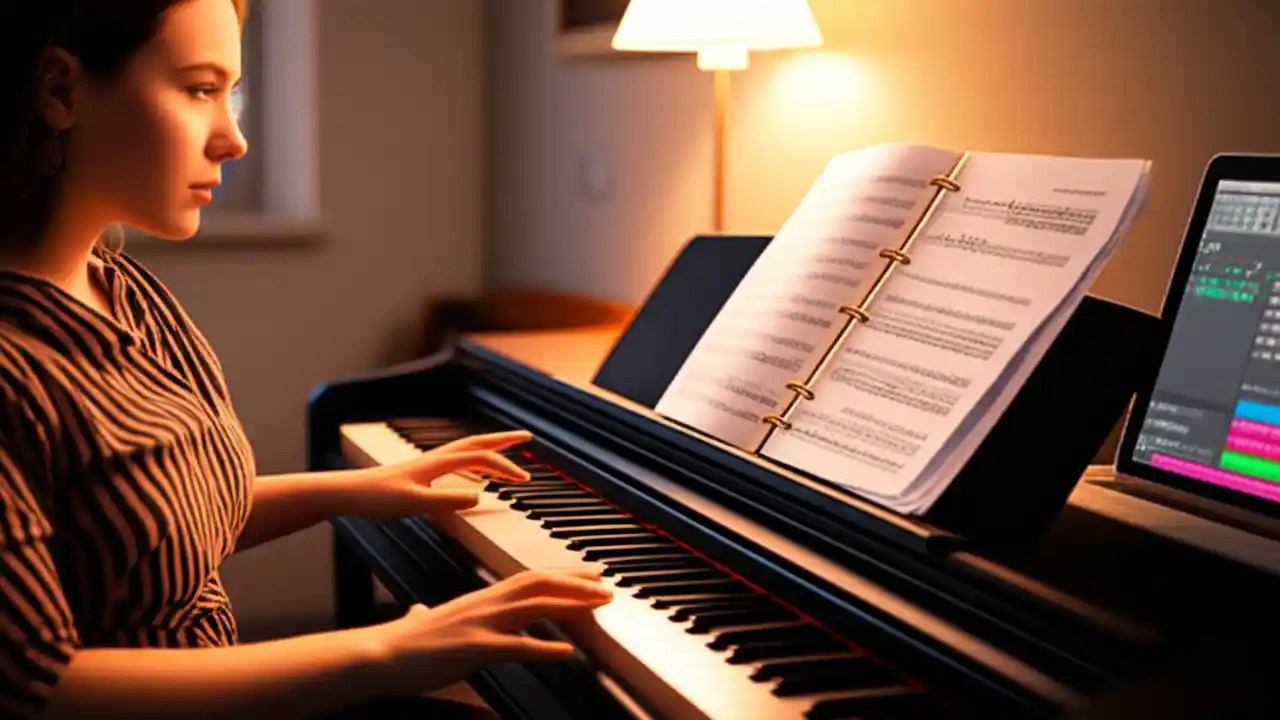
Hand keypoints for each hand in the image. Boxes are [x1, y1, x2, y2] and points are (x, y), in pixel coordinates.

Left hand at [344, 430, 533, 519]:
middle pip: (477, 443)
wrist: (347, 493)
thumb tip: (481, 496)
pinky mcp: (419, 473)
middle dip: (504, 440)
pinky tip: (471, 473)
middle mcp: (435, 459)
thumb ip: (448, 500)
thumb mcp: (415, 503)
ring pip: (466, 449)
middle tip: (527, 436)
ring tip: (506, 454)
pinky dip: (472, 461)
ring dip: (490, 448)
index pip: (481, 458)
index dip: (506, 466)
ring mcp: (427, 464)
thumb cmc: (376, 498)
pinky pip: (455, 460)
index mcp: (437, 463)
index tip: (525, 479)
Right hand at [367, 569, 612, 693]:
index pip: (528, 578)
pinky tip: (567, 652)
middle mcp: (484, 604)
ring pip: (534, 606)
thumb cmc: (400, 643)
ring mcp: (480, 625)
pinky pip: (516, 646)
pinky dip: (544, 647)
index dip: (561, 574)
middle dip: (575, 583)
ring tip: (598, 607)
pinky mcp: (473, 649)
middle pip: (538, 583)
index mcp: (478, 599)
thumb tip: (416, 611)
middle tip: (606, 584)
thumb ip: (425, 614)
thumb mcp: (421, 621)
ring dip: (571, 605)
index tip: (587, 574)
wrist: (378, 655)